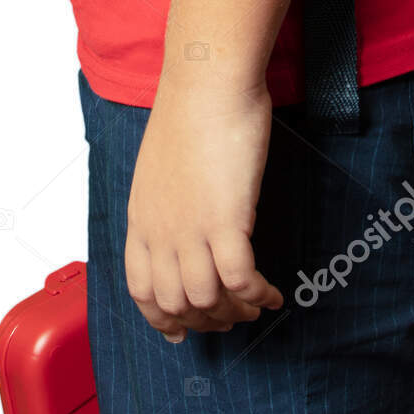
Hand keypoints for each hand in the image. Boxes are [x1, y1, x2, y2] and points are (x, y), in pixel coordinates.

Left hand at [125, 72, 282, 342]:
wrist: (207, 82)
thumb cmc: (191, 110)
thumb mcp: (161, 164)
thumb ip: (167, 200)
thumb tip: (186, 219)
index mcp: (140, 218)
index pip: (140, 289)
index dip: (160, 318)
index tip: (179, 331)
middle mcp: (160, 231)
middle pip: (174, 303)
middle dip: (204, 321)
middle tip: (231, 317)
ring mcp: (190, 229)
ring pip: (206, 300)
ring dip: (234, 312)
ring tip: (254, 305)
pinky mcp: (226, 220)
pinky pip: (241, 280)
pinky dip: (258, 296)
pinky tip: (273, 294)